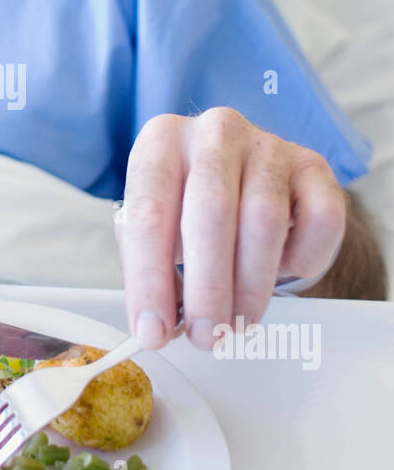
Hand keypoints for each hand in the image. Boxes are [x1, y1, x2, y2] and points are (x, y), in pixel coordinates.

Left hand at [114, 108, 346, 350]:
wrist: (244, 178)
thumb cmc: (187, 210)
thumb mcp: (155, 230)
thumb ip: (152, 271)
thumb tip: (158, 326)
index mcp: (161, 141)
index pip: (149, 213)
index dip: (150, 279)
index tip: (153, 331)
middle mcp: (214, 133)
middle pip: (211, 213)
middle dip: (207, 288)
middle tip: (206, 336)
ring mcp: (268, 144)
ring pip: (265, 219)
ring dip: (250, 286)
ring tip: (236, 324)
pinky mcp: (312, 165)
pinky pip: (319, 219)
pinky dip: (302, 259)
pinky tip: (282, 273)